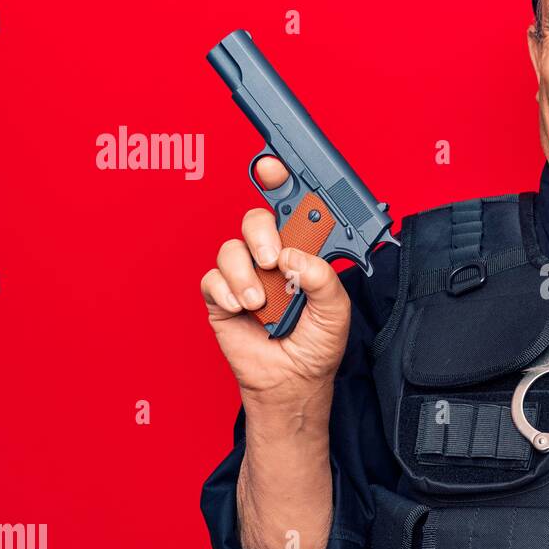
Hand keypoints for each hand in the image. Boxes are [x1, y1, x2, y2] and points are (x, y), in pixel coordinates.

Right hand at [199, 156, 350, 404]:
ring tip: (260, 301)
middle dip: (261, 231)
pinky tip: (242, 308)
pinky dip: (226, 291)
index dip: (280, 181)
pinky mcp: (220, 296)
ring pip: (232, 248)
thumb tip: (294, 255)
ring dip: (245, 274)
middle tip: (272, 258)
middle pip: (256, 219)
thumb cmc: (317, 345)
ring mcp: (245, 275)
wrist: (292, 383)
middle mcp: (272, 258)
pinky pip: (212, 278)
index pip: (292, 209)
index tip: (273, 165)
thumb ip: (324, 278)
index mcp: (304, 253)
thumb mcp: (336, 311)